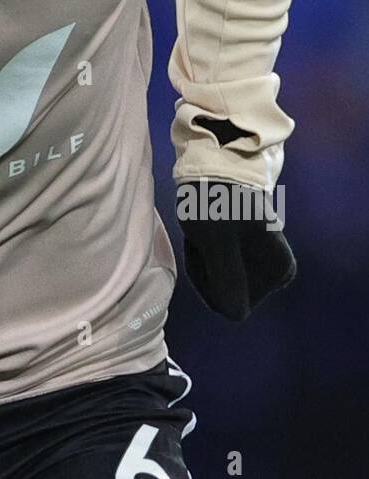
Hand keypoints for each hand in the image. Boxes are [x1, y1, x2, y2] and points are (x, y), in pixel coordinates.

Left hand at [175, 177, 296, 321]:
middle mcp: (276, 272)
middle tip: (200, 239)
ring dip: (203, 262)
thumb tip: (236, 315)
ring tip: (201, 233)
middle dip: (206, 272)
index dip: (209, 283)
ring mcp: (261, 261)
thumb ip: (227, 279)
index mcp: (279, 272)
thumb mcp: (216, 241)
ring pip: (221, 283)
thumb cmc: (217, 201)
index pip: (232, 307)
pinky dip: (205, 254)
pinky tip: (202, 233)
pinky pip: (220, 268)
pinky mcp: (247, 251)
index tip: (206, 250)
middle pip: (228, 295)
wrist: (217, 163)